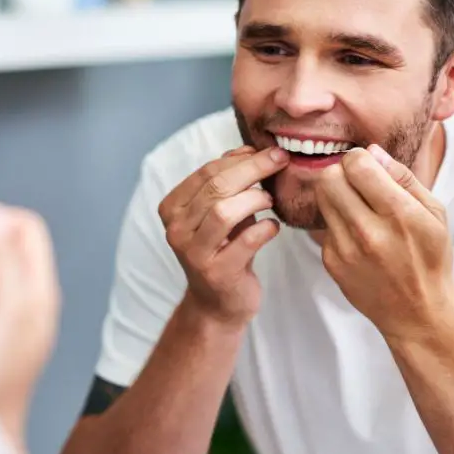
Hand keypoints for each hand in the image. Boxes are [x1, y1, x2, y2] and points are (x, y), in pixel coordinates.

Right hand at [158, 145, 288, 326]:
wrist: (217, 304)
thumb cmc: (224, 249)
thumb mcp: (220, 211)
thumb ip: (227, 181)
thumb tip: (248, 149)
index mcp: (172, 208)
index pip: (206, 172)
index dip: (241, 158)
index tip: (269, 152)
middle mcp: (176, 230)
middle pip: (216, 188)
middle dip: (254, 169)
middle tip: (281, 161)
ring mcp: (194, 253)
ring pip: (224, 211)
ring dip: (255, 199)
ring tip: (270, 200)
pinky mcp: (217, 273)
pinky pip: (245, 241)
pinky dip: (265, 228)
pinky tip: (272, 227)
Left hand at [315, 145, 453, 343]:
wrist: (418, 313)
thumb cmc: (430, 258)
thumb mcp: (434, 213)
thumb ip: (403, 177)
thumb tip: (371, 152)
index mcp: (399, 214)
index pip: (356, 164)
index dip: (360, 159)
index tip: (369, 169)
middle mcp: (368, 232)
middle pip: (329, 177)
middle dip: (342, 172)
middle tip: (358, 184)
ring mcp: (345, 249)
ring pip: (322, 197)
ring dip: (336, 194)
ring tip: (358, 206)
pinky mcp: (331, 262)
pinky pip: (324, 224)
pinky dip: (338, 222)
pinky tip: (358, 235)